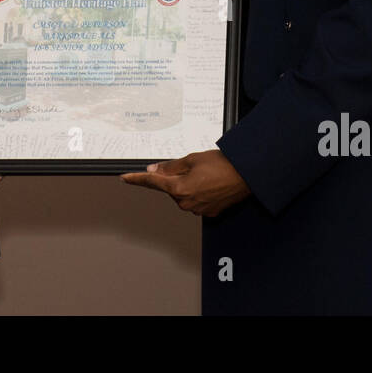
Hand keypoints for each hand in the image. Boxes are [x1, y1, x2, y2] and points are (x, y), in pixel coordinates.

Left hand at [121, 150, 249, 217]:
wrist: (246, 175)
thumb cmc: (222, 165)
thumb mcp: (192, 159)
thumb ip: (170, 167)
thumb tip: (154, 170)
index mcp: (179, 188)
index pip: (152, 182)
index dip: (137, 179)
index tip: (125, 178)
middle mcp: (186, 203)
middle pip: (170, 189)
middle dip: (176, 178)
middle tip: (194, 167)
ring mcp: (197, 210)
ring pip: (183, 195)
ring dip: (188, 185)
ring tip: (207, 174)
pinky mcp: (208, 213)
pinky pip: (196, 201)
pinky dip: (199, 192)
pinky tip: (211, 184)